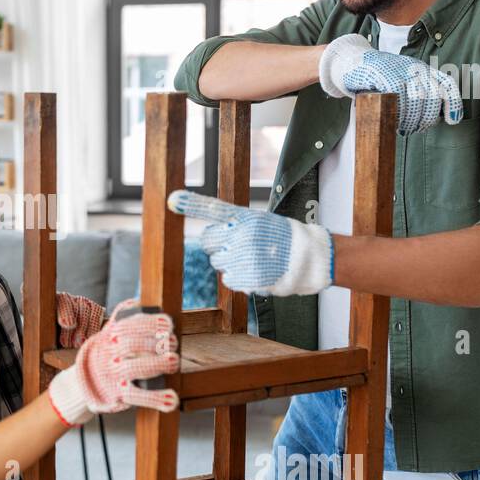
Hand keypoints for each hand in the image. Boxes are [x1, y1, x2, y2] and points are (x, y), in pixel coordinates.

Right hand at [47, 299, 179, 425]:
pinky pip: (137, 396)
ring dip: (156, 364)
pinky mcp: (118, 395)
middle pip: (131, 345)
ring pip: (133, 369)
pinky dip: (156, 398)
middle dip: (155, 342)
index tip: (168, 324)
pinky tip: (172, 399)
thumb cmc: (107, 353)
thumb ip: (122, 318)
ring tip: (174, 361)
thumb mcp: (108, 333)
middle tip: (172, 343)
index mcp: (108, 336)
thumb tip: (137, 302)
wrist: (85, 382)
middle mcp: (109, 355)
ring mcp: (113, 375)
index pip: (128, 326)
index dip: (150, 323)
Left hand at [168, 190, 332, 296]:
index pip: (212, 208)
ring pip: (217, 262)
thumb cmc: (281, 237)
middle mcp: (240, 235)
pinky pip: (227, 279)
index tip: (172, 199)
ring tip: (252, 258)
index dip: (190, 204)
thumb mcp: (259, 219)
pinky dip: (238, 278)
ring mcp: (241, 256)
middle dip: (218, 244)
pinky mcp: (244, 276)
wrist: (307, 259)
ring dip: (228, 262)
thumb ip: (233, 221)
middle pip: (208, 241)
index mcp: (244, 217)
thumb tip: (208, 231)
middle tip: (239, 245)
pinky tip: (254, 271)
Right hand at [318, 33, 461, 133]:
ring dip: (411, 120)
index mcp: (421, 69)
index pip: (446, 85)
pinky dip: (398, 114)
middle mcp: (415, 68)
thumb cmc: (375, 77)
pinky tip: (392, 120)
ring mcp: (401, 71)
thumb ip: (415, 94)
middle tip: (415, 129)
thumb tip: (432, 118)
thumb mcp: (399, 80)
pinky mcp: (386, 76)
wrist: (350, 61)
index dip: (453, 104)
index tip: (453, 121)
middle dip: (427, 119)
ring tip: (403, 128)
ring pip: (418, 101)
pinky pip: (400, 99)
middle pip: (433, 97)